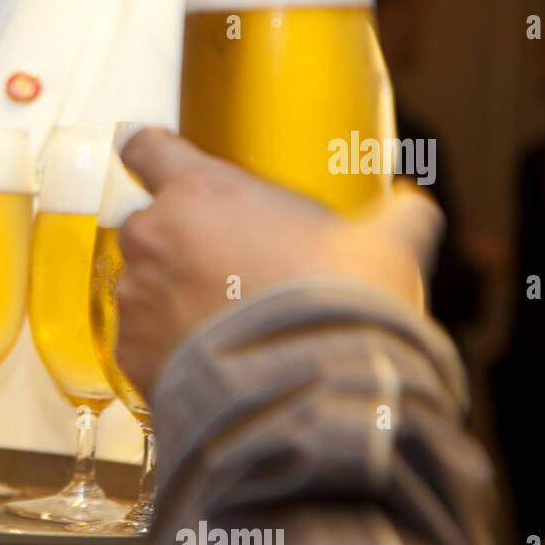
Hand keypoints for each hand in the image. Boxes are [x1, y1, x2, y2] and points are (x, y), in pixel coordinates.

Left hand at [114, 127, 443, 393]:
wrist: (307, 395)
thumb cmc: (338, 307)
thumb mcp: (386, 248)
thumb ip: (397, 217)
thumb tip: (415, 210)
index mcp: (200, 192)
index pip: (146, 148)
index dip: (150, 152)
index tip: (150, 155)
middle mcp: (154, 238)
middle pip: (146, 225)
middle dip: (176, 242)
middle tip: (224, 268)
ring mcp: (136, 299)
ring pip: (142, 287)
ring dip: (171, 299)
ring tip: (223, 326)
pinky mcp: (130, 356)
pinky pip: (142, 343)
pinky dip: (167, 350)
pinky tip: (211, 364)